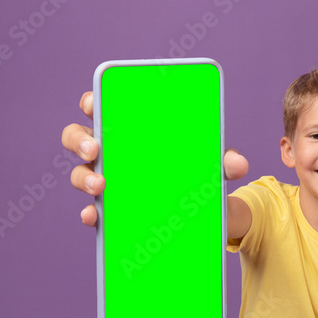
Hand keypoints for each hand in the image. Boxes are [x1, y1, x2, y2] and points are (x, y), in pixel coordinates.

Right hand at [61, 92, 249, 226]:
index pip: (102, 106)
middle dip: (81, 140)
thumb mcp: (213, 166)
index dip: (93, 101)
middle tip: (97, 149)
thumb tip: (238, 163)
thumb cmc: (196, 172)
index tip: (95, 102)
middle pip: (79, 137)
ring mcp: (106, 180)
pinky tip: (95, 216)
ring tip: (100, 186)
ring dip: (84, 178)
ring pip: (79, 174)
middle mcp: (110, 152)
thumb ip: (224, 161)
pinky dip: (91, 213)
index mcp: (130, 129)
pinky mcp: (110, 210)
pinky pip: (92, 210)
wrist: (203, 214)